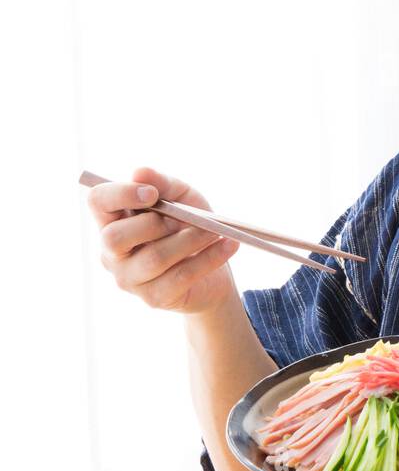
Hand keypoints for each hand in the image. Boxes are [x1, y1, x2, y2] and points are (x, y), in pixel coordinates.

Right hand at [87, 167, 239, 315]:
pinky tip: (229, 245)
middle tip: (183, 217)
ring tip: (216, 230)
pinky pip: (181, 276)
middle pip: (114, 237)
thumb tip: (140, 172)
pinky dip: (210, 257)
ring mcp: (129, 279)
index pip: (97, 201)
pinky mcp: (154, 298)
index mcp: (112, 221)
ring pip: (154, 258)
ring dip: (191, 239)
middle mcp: (112, 253)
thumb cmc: (188, 226)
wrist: (213, 268)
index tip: (153, 194)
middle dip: (154, 223)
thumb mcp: (182, 198)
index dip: (120, 194)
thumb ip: (163, 184)